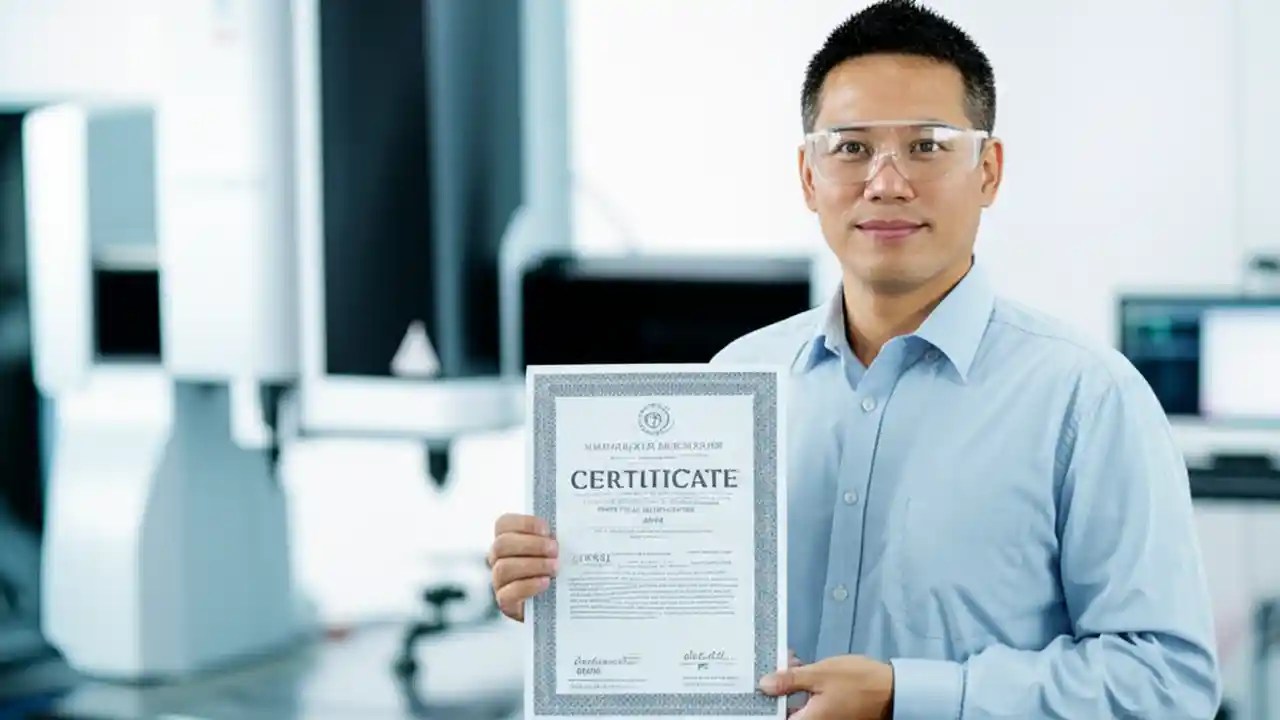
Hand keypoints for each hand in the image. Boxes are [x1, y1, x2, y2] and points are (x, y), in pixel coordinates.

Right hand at [488, 513, 558, 621]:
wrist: (558, 604)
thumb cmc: (556, 569)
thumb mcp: (556, 550)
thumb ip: (556, 537)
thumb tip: (567, 530)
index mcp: (508, 539)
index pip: (504, 524)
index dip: (524, 524)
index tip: (546, 530)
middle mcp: (498, 559)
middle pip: (502, 545)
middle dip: (531, 545)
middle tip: (555, 550)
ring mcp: (499, 581)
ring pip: (504, 568)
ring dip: (532, 565)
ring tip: (554, 567)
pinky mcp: (505, 602)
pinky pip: (507, 594)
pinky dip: (528, 586)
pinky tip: (545, 582)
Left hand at [759, 655, 893, 719]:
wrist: (893, 690)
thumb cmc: (856, 682)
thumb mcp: (819, 675)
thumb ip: (790, 681)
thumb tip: (763, 685)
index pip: (775, 716)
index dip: (762, 702)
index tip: (753, 683)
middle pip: (784, 709)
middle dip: (775, 687)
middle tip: (770, 664)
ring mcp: (823, 718)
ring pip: (796, 703)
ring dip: (789, 683)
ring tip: (788, 660)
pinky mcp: (831, 711)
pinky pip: (809, 700)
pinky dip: (802, 685)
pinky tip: (800, 666)